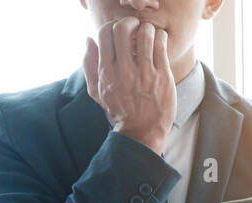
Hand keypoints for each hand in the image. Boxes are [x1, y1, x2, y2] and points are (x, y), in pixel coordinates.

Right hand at [83, 17, 174, 153]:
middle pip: (122, 29)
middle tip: (135, 26)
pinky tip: (159, 39)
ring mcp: (145, 73)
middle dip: (129, 22)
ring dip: (146, 28)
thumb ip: (89, 64)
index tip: (118, 30)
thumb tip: (88, 39)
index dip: (111, 26)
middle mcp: (124, 70)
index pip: (104, 34)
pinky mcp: (163, 76)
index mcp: (107, 71)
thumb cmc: (119, 110)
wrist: (142, 131)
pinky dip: (160, 36)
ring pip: (145, 34)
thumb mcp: (96, 91)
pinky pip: (161, 45)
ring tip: (148, 32)